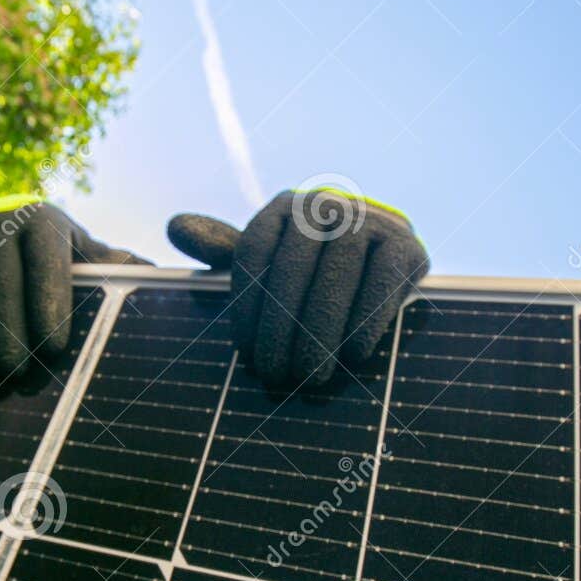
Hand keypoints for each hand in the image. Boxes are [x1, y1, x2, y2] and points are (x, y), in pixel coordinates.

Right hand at [0, 197, 144, 383]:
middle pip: (1, 284)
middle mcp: (1, 221)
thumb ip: (120, 270)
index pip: (46, 261)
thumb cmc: (63, 256)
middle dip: (8, 336)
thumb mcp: (90, 255)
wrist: (9, 226)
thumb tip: (167, 284)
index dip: (49, 303)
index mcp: (45, 221)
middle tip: (18, 378)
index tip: (54, 348)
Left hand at [168, 188, 428, 388]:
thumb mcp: (271, 254)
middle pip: (292, 271)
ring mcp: (367, 220)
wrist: (386, 247)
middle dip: (281, 330)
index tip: (246, 353)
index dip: (247, 307)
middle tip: (276, 375)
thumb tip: (174, 228)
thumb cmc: (315, 263)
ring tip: (309, 376)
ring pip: (335, 281)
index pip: (254, 254)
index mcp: (283, 207)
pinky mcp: (405, 244)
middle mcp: (324, 204)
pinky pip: (380, 286)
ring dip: (320, 334)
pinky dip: (365, 324)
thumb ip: (225, 248)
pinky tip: (352, 357)